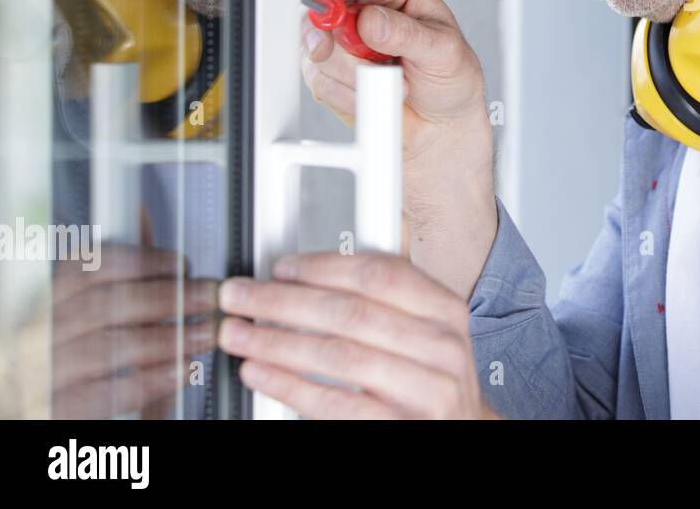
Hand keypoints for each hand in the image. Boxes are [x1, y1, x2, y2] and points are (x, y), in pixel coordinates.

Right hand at [51, 243, 218, 417]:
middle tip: (211, 298)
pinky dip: (149, 379)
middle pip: (103, 306)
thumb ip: (120, 269)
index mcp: (46, 301)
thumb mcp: (89, 306)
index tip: (182, 265)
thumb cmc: (75, 351)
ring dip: (168, 338)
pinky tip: (181, 370)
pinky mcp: (54, 409)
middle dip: (167, 298)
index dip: (140, 262)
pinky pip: (104, 394)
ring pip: (108, 347)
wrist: (38, 402)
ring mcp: (41, 373)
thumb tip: (142, 216)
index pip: (87, 268)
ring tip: (207, 334)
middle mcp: (37, 333)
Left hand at [217, 252, 499, 418]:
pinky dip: (288, 385)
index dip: (323, 267)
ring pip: (339, 356)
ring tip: (238, 334)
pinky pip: (334, 403)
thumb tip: (307, 279)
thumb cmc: (430, 379)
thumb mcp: (425, 332)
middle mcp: (441, 347)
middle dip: (284, 301)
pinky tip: (259, 373)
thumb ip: (384, 303)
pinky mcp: (401, 427)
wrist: (462, 433)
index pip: (380, 275)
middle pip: (351, 312)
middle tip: (241, 296)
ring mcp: (425, 390)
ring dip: (276, 341)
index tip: (280, 269)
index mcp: (445, 311)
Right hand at [300, 0, 497, 298]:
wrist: (440, 127)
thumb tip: (371, 22)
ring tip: (393, 85)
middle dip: (335, 32)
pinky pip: (318, 78)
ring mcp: (342, 38)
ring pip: (319, 45)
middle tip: (353, 52)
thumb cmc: (450, 81)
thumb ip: (408, 35)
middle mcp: (366, 6)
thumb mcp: (444, 54)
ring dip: (353, 74)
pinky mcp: (328, 70)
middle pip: (327, 4)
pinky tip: (374, 97)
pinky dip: (346, 94)